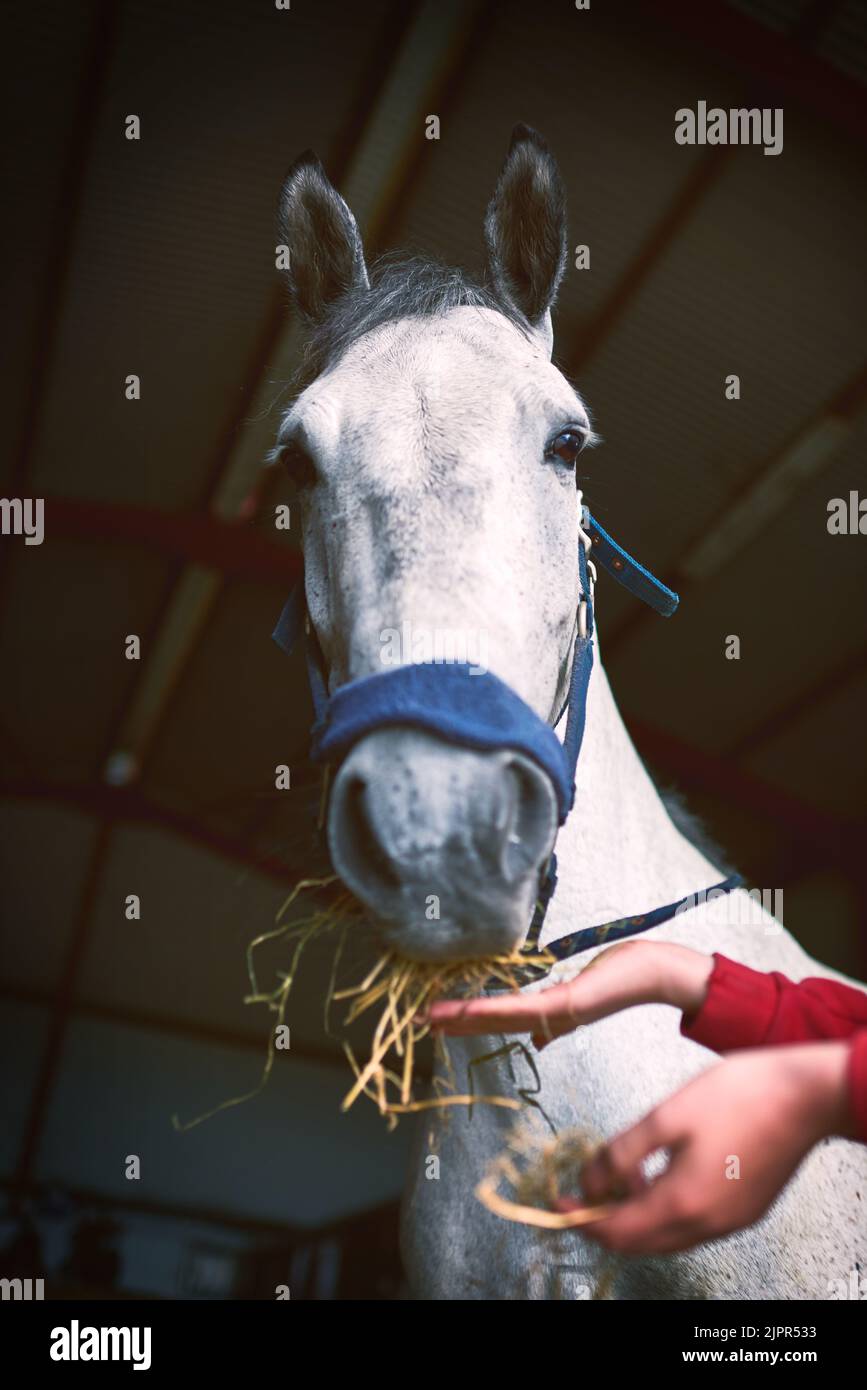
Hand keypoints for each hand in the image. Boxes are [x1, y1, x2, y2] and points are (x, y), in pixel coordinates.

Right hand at [427, 940, 714, 1047]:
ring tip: (431, 1018)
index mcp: (552, 1014)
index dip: (469, 1024)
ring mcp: (558, 1013)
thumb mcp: (584, 994)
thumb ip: (558, 1018)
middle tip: (419, 1025)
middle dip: (456, 1025)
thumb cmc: (625, 975)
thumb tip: (536, 1038)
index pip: (503, 1020)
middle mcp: (551, 1018)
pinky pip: (523, 1009)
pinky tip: (469, 1011)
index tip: (438, 1024)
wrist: (658, 975)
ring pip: (502, 1018)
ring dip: (465, 1019)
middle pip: (495, 1023)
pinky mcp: (567, 1005)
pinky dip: (494, 1011)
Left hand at [564, 1041, 855, 1253]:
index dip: (581, 1218)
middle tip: (583, 1188)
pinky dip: (664, 1212)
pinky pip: (691, 1226)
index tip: (559, 1198)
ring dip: (635, 1216)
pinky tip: (658, 1176)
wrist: (805, 1095)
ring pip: (666, 1238)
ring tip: (619, 1175)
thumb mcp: (666, 1116)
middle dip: (604, 1220)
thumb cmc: (738, 1095)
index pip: (617, 1233)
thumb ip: (621, 1152)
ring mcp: (729, 1222)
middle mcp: (707, 1225)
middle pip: (639, 1243)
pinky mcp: (745, 1211)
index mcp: (683, 1203)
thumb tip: (589, 1180)